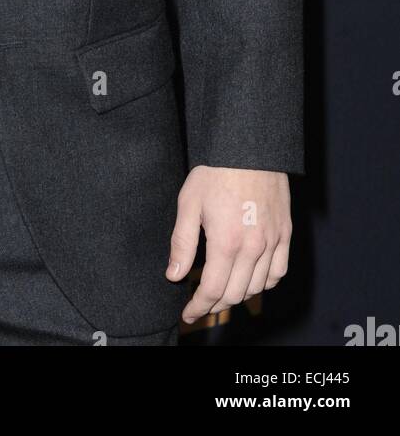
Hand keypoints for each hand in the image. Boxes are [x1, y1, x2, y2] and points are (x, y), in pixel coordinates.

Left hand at [166, 166, 291, 323]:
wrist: (248, 146)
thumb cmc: (215, 171)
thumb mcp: (189, 203)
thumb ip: (182, 243)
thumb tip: (174, 275)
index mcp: (227, 242)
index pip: (213, 290)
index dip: (199, 306)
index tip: (188, 313)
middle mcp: (253, 247)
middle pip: (236, 294)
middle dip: (215, 305)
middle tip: (201, 305)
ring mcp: (273, 241)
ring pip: (258, 287)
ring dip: (238, 297)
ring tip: (222, 294)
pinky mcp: (285, 233)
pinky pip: (279, 271)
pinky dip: (265, 283)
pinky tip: (251, 280)